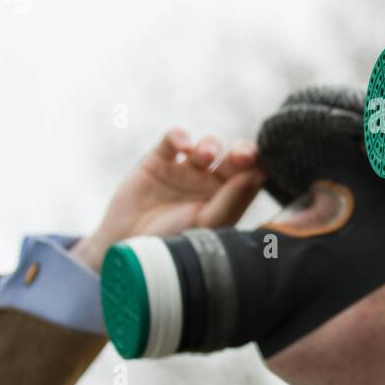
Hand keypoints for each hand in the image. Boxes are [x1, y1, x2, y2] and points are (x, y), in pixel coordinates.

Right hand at [70, 129, 265, 272]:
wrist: (124, 247)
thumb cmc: (170, 243)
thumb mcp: (204, 225)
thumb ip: (230, 200)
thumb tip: (258, 173)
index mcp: (227, 201)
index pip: (250, 178)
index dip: (258, 167)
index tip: (260, 165)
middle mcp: (210, 184)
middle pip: (234, 159)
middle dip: (242, 152)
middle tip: (243, 155)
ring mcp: (185, 170)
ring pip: (208, 146)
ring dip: (211, 145)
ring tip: (206, 155)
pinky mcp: (159, 160)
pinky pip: (174, 139)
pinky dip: (179, 137)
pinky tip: (182, 146)